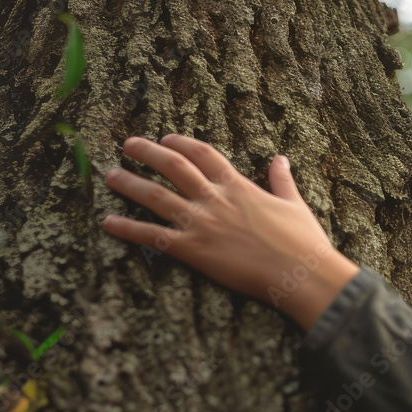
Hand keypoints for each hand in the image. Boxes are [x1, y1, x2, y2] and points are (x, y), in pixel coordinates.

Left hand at [102, 134, 353, 317]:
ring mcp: (202, 223)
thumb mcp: (295, 203)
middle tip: (128, 146)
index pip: (203, 154)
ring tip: (110, 176)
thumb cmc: (303, 241)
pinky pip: (153, 236)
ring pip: (156, 196)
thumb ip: (282, 179)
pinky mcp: (193, 250)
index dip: (181, 143)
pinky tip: (108, 223)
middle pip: (173, 166)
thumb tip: (280, 158)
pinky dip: (128, 229)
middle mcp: (215, 199)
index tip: (165, 138)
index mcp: (239, 186)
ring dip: (130, 184)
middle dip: (147, 153)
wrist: (300, 273)